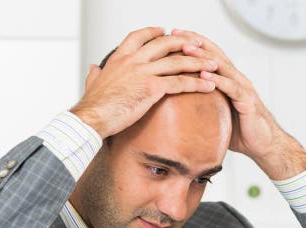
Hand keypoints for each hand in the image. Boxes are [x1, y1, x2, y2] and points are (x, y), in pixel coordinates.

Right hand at [70, 27, 218, 138]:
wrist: (92, 118)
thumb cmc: (92, 106)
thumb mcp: (92, 84)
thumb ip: (95, 74)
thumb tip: (93, 68)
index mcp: (120, 58)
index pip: (140, 36)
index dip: (155, 33)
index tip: (166, 32)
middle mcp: (133, 60)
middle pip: (165, 43)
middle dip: (185, 42)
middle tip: (199, 45)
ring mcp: (143, 72)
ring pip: (178, 61)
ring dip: (199, 62)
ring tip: (214, 65)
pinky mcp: (152, 88)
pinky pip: (180, 82)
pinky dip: (197, 83)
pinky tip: (209, 86)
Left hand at [174, 29, 305, 179]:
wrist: (263, 145)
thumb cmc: (240, 131)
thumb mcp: (216, 116)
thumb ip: (200, 108)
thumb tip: (175, 112)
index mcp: (228, 79)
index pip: (208, 55)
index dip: (192, 43)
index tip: (172, 35)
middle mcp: (236, 78)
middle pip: (213, 54)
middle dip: (194, 42)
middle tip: (175, 33)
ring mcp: (243, 88)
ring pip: (222, 66)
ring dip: (203, 56)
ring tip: (186, 49)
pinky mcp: (247, 101)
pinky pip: (231, 87)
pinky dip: (218, 80)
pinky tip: (204, 75)